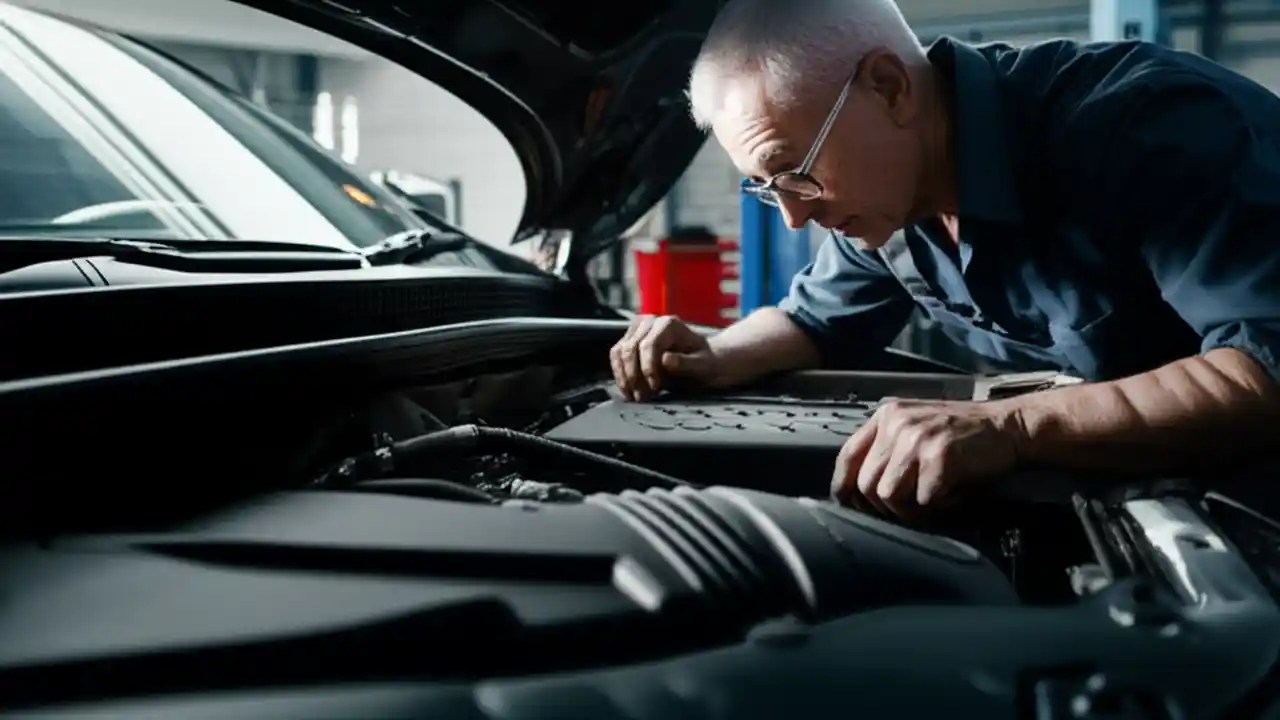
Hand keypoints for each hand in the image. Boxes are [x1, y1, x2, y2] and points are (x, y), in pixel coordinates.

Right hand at [609, 315, 720, 400]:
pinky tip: (629, 390)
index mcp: (668, 324)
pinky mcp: (629, 338)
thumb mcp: (702, 365)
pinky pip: (616, 355)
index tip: (653, 388)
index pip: (648, 345)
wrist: (702, 357)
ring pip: (619, 352)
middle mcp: (650, 321)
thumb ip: (685, 363)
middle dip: (634, 376)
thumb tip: (665, 359)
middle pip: (630, 349)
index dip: (647, 368)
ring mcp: (637, 328)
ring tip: (635, 397)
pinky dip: (619, 374)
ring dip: (624, 377)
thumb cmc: (705, 361)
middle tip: (642, 398)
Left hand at [830, 398, 1026, 516]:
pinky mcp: (939, 457)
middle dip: (885, 506)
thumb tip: (858, 489)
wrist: (1009, 426)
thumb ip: (888, 448)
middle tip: (910, 508)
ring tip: (932, 502)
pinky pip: (921, 500)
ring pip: (888, 495)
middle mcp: (897, 424)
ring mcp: (917, 439)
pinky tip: (953, 495)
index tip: (849, 504)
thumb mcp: (917, 427)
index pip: (847, 455)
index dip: (844, 486)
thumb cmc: (964, 433)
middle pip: (866, 483)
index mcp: (887, 416)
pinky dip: (938, 507)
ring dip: (910, 510)